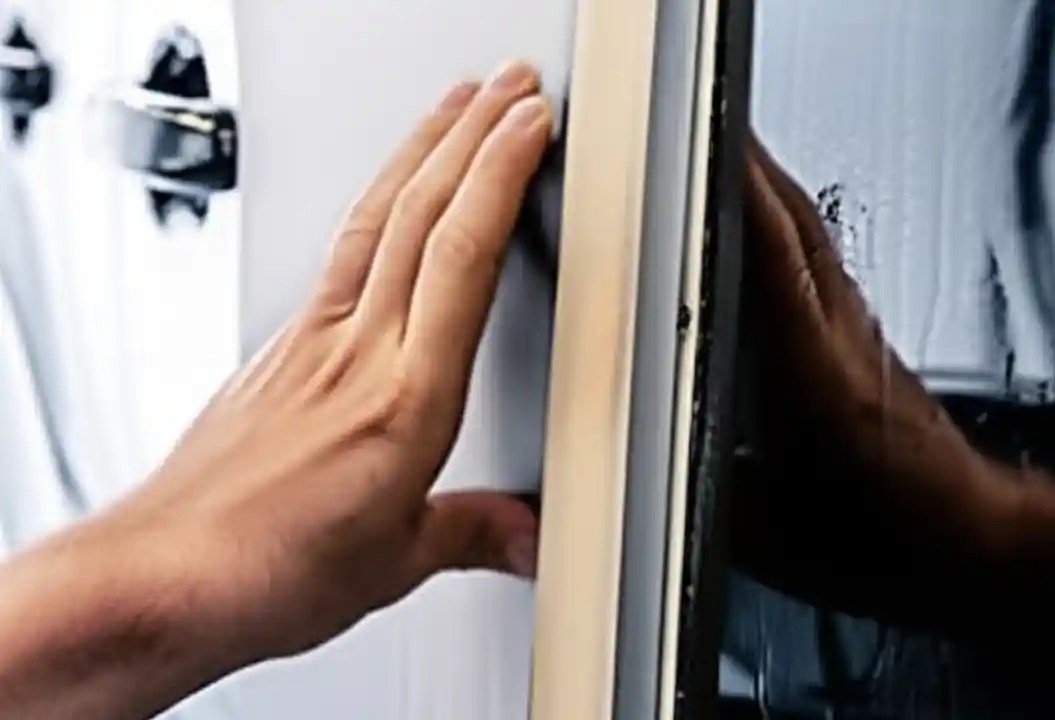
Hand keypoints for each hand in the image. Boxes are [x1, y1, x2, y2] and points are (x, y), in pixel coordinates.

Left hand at [18, 61, 549, 673]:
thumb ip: (471, 532)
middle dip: (471, 134)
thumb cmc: (266, 570)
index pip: (462, 257)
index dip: (498, 178)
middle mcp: (356, 353)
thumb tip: (522, 534)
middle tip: (509, 85)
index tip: (529, 126)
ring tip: (454, 107)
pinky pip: (336, 253)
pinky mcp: (275, 350)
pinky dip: (374, 204)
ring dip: (420, 150)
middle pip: (420, 213)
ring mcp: (308, 342)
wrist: (163, 576)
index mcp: (405, 400)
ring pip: (374, 218)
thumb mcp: (396, 561)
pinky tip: (383, 199)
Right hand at [732, 136, 1021, 621]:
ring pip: (812, 236)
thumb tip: (648, 471)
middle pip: (796, 222)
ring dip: (768, 187)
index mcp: (822, 380)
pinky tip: (762, 231)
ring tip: (723, 161)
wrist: (975, 544)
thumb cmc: (896, 541)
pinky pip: (821, 264)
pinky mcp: (867, 346)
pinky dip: (785, 227)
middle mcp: (845, 340)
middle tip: (700, 127)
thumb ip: (706, 487)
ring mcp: (861, 335)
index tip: (701, 148)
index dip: (737, 195)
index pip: (774, 258)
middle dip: (747, 163)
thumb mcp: (772, 535)